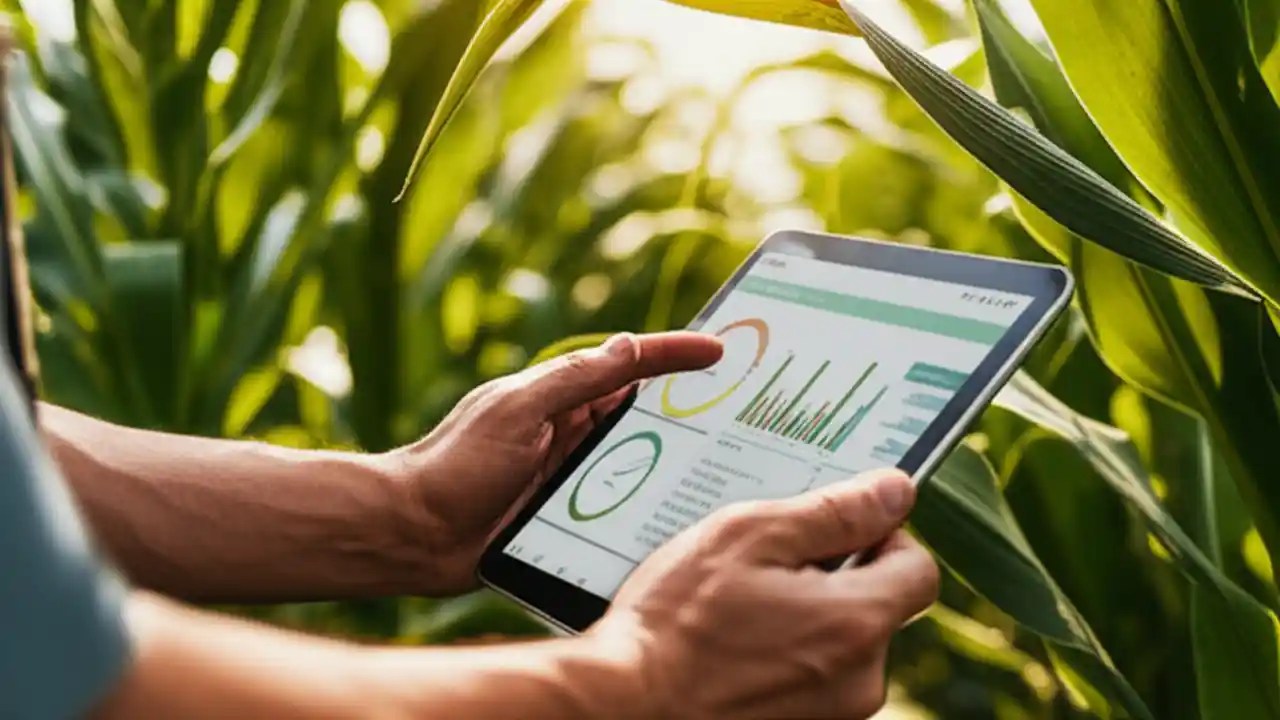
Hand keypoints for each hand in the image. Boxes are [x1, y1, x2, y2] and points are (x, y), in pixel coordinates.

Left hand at [387, 332, 723, 594]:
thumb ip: (573, 380)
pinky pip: (621, 508)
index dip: (675, 356)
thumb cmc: (454, 464)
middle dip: (691, 408)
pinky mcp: (571, 518)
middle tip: (746, 409)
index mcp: (560, 397)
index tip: (720, 351)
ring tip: (732, 464)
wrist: (412, 534)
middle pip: (644, 414)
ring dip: (677, 463)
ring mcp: (573, 476)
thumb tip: (628, 346)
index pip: (629, 366)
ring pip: (639, 462)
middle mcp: (572, 432)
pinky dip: (650, 507)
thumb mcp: (515, 411)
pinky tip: (684, 517)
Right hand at [586, 469, 938, 719]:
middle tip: (766, 564)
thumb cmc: (677, 622)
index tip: (838, 526)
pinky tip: (732, 644)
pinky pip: (809, 678)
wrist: (624, 707)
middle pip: (877, 607)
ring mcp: (831, 716)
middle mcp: (859, 680)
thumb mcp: (748, 538)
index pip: (918, 568)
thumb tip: (896, 490)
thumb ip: (833, 512)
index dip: (884, 536)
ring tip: (737, 607)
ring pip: (839, 645)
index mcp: (856, 622)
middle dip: (833, 578)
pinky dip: (782, 656)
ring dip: (803, 619)